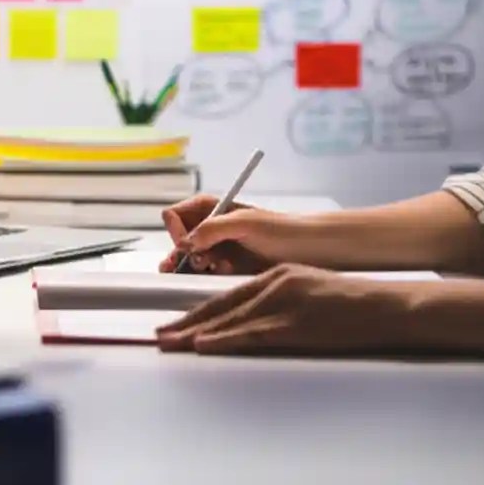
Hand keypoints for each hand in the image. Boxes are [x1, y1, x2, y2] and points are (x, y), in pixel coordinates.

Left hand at [156, 264, 413, 354]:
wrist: (386, 307)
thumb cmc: (354, 308)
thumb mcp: (311, 295)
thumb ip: (282, 306)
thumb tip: (255, 326)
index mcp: (278, 277)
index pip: (229, 296)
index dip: (200, 311)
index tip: (178, 323)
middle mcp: (275, 285)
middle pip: (220, 306)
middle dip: (186, 322)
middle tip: (160, 335)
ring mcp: (282, 304)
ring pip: (228, 321)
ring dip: (194, 334)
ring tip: (168, 344)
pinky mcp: (292, 324)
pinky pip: (249, 334)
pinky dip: (222, 340)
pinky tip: (201, 345)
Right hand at [158, 194, 282, 274]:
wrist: (310, 250)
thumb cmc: (281, 230)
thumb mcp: (246, 223)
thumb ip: (213, 228)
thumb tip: (186, 243)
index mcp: (210, 208)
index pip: (173, 216)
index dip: (176, 231)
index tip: (189, 245)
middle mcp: (209, 227)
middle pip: (177, 241)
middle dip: (180, 255)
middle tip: (192, 265)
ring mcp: (217, 248)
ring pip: (188, 260)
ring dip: (194, 267)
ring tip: (214, 268)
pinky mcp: (226, 268)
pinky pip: (204, 274)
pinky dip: (208, 276)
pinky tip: (224, 274)